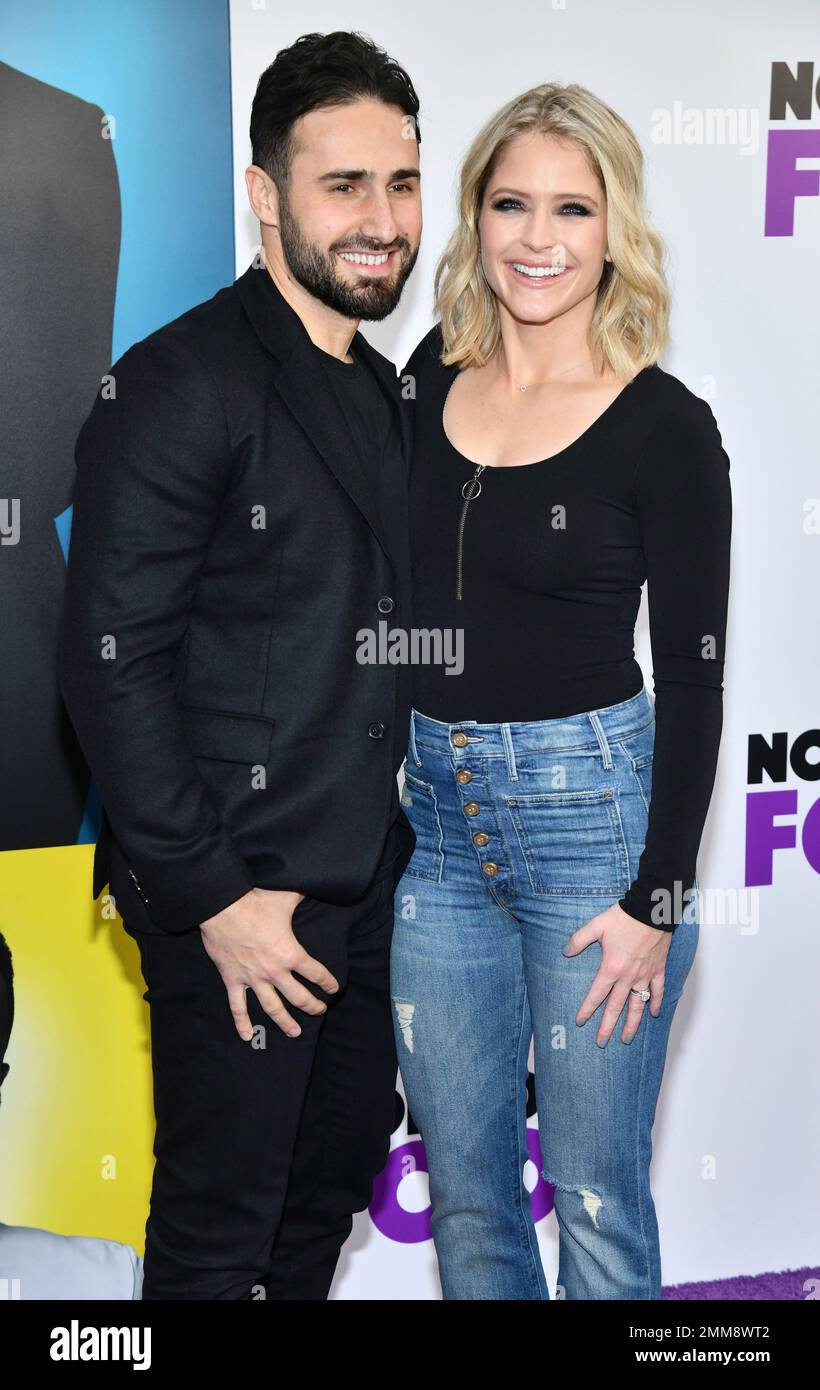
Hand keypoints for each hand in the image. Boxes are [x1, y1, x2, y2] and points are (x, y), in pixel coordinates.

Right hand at [199, 888, 339, 1041]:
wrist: (221, 908)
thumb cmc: (254, 902)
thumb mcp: (286, 897)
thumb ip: (303, 895)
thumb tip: (317, 884)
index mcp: (290, 953)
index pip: (315, 973)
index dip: (327, 982)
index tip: (334, 988)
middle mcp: (274, 971)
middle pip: (298, 996)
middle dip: (312, 1006)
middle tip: (320, 1011)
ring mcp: (252, 979)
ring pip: (272, 1007)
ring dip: (285, 1021)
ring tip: (295, 1032)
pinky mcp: (232, 980)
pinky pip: (238, 1006)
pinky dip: (242, 1023)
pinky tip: (247, 1036)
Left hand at [563, 901, 671, 1045]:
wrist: (651, 910)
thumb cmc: (623, 917)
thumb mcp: (596, 925)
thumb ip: (578, 940)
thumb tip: (565, 951)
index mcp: (611, 968)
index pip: (596, 995)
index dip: (587, 1009)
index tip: (580, 1022)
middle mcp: (628, 977)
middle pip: (615, 1007)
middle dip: (607, 1026)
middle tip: (601, 1043)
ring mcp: (645, 976)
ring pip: (637, 1005)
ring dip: (632, 1023)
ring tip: (626, 1038)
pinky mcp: (658, 970)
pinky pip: (658, 991)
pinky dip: (655, 1003)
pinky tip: (653, 1014)